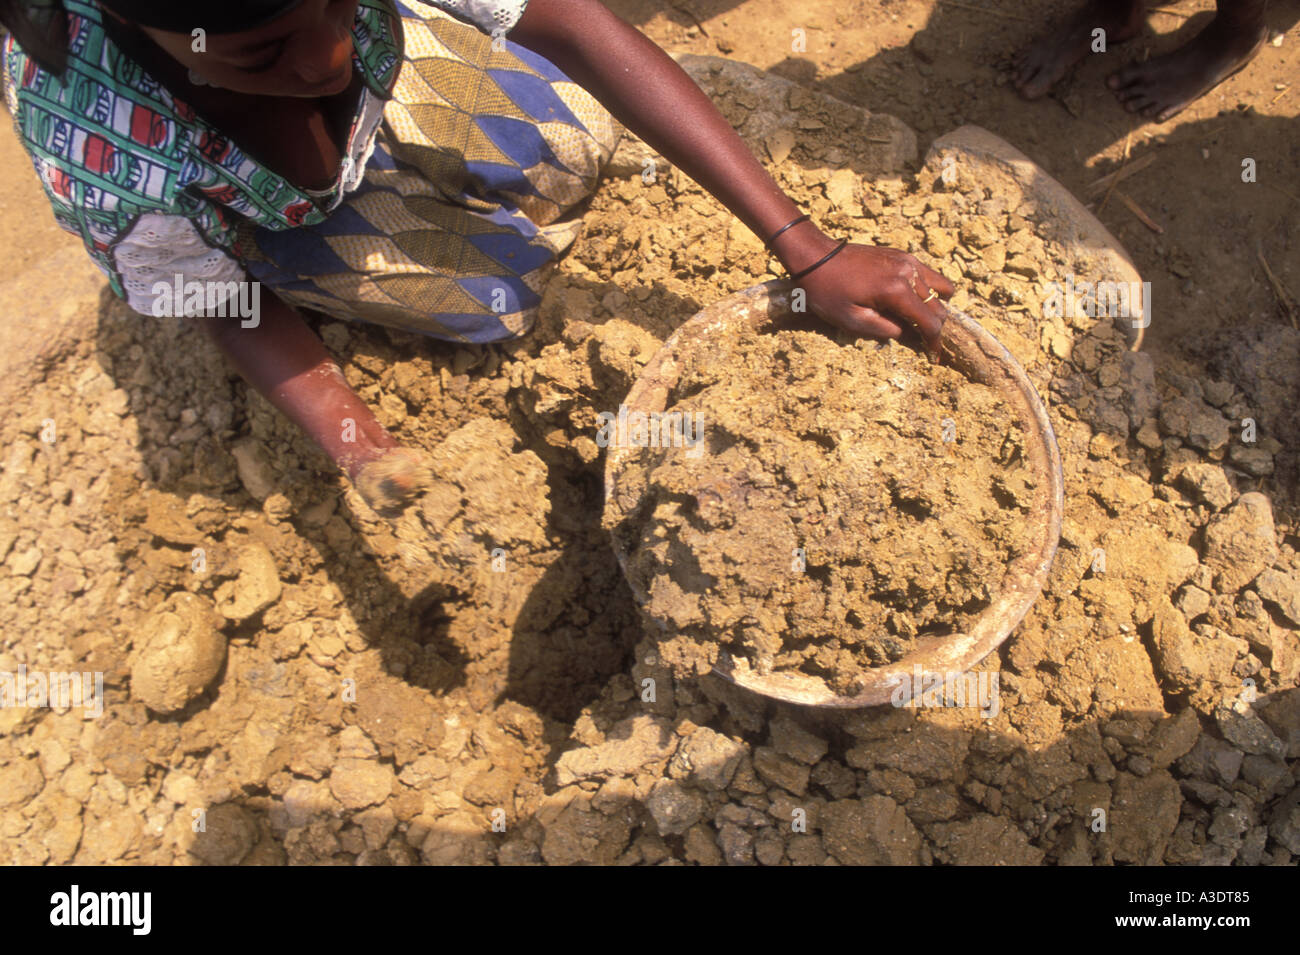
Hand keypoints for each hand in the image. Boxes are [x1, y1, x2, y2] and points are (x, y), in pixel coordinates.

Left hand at [786, 237, 955, 354]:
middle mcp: (909, 272)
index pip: (930, 322)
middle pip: (938, 306)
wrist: (816, 257)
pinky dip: (927, 290)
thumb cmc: (828, 292)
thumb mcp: (853, 321)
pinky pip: (927, 274)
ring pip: (941, 287)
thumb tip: (909, 334)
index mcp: (897, 291)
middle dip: (935, 327)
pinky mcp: (902, 255)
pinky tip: (910, 302)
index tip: (935, 357)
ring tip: (920, 321)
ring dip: (935, 306)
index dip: (934, 342)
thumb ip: (886, 330)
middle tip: (925, 343)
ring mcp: (907, 260)